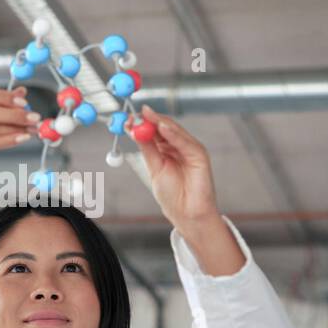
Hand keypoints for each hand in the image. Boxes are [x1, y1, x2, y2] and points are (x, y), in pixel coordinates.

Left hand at [129, 104, 219, 229]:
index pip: (154, 131)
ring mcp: (190, 149)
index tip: (128, 118)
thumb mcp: (154, 169)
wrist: (186, 214)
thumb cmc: (173, 196)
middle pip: (164, 126)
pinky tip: (163, 127)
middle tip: (136, 113)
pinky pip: (186, 142)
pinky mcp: (199, 155)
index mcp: (167, 149)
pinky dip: (174, 134)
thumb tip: (135, 130)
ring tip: (146, 116)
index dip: (141, 123)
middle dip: (149, 119)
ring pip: (174, 131)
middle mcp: (179, 146)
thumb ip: (147, 149)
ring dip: (160, 122)